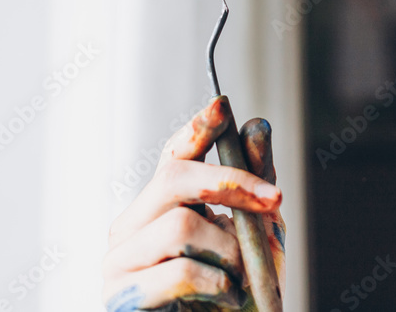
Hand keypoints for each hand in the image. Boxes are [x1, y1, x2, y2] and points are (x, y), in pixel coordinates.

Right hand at [102, 96, 285, 310]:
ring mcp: (120, 262)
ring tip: (240, 279)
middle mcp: (131, 227)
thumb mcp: (258, 233)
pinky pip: (180, 271)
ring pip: (180, 225)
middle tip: (275, 200)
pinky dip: (217, 284)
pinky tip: (225, 299)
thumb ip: (255, 183)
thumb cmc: (237, 293)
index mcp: (160, 207)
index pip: (174, 156)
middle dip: (232, 184)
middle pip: (173, 178)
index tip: (221, 104)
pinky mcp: (122, 298)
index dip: (196, 129)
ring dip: (229, 251)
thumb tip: (257, 126)